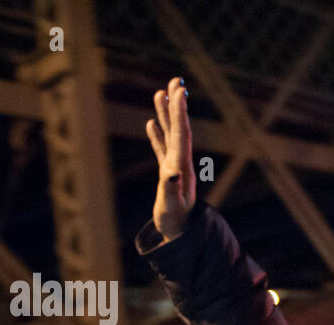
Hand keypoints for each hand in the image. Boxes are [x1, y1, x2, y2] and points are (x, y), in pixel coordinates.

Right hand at [145, 76, 195, 240]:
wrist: (180, 236)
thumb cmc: (176, 222)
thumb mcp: (173, 207)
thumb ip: (171, 189)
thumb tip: (170, 172)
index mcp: (182, 165)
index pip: (182, 132)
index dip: (179, 112)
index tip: (179, 90)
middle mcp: (180, 162)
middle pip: (179, 127)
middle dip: (177, 104)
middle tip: (176, 80)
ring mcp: (174, 166)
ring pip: (170, 134)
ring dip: (166, 113)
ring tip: (161, 92)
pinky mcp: (167, 173)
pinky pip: (162, 148)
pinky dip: (157, 134)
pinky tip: (151, 121)